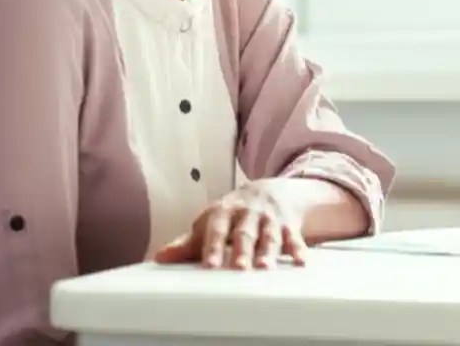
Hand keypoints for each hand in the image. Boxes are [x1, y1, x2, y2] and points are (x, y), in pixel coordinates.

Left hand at [155, 179, 311, 269]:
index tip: (208, 265)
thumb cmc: (234, 213)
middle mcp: (248, 214)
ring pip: (269, 236)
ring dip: (268, 252)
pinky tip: (300, 262)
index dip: (212, 247)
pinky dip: (298, 250)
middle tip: (238, 268)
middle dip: (242, 251)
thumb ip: (187, 243)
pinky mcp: (289, 225)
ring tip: (266, 268)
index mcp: (225, 212)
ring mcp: (270, 219)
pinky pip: (294, 238)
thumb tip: (159, 258)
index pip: (217, 230)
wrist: (271, 190)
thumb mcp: (211, 222)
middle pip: (245, 234)